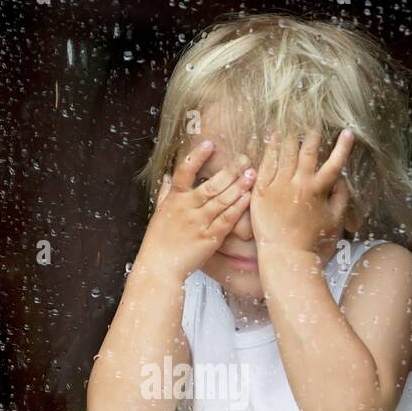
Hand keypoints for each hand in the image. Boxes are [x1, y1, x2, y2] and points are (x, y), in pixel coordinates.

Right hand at [136, 140, 256, 281]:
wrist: (159, 267)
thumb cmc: (159, 242)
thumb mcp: (159, 214)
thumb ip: (165, 194)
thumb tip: (168, 177)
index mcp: (174, 200)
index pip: (184, 172)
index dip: (197, 156)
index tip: (209, 143)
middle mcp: (187, 208)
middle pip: (211, 184)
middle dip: (230, 170)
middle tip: (245, 159)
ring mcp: (198, 223)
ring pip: (222, 200)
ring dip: (239, 186)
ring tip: (252, 175)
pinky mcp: (209, 238)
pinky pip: (226, 220)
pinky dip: (238, 208)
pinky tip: (248, 198)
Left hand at [249, 127, 354, 255]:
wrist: (285, 256)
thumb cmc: (312, 242)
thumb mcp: (334, 220)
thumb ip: (340, 197)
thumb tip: (342, 179)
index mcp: (319, 190)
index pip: (335, 163)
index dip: (343, 147)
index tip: (348, 132)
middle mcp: (300, 184)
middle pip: (308, 151)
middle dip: (312, 134)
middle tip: (312, 120)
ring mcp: (279, 186)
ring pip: (285, 153)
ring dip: (290, 134)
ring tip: (291, 120)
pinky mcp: (262, 191)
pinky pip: (266, 164)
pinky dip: (269, 148)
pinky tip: (271, 136)